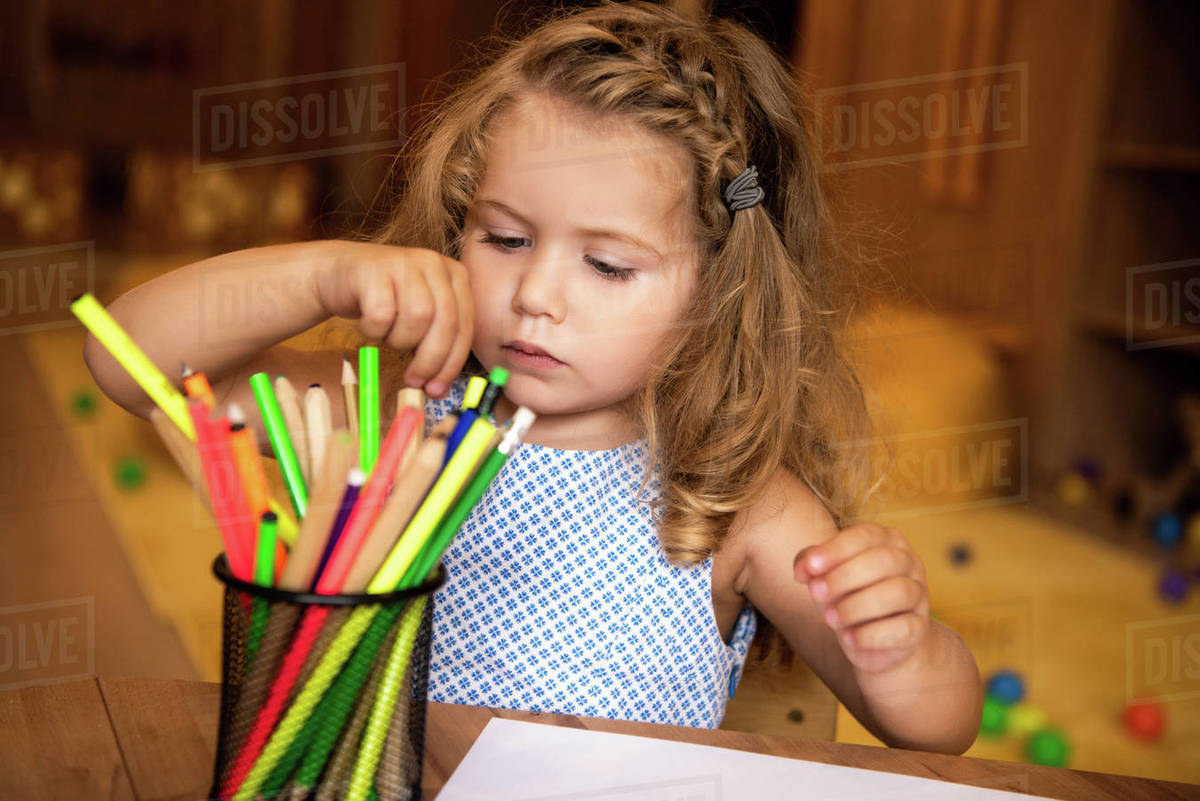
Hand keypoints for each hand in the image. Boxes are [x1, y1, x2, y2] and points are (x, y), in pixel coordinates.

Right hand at [310, 243, 474, 396]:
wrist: (337, 274)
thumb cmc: (384, 301)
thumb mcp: (418, 321)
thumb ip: (435, 348)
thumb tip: (439, 392)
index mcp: (455, 275)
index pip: (464, 326)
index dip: (452, 364)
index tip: (436, 390)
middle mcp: (434, 263)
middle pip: (445, 323)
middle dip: (430, 360)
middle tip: (413, 381)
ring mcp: (405, 262)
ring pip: (417, 319)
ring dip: (399, 340)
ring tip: (388, 337)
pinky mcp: (374, 269)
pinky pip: (381, 315)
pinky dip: (374, 330)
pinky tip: (368, 323)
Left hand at [794, 522, 930, 673]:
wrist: (873, 639)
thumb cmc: (847, 594)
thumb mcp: (826, 574)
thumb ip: (811, 563)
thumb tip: (803, 569)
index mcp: (886, 540)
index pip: (866, 535)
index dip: (837, 549)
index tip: (811, 567)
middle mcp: (909, 562)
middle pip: (884, 561)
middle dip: (845, 577)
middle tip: (816, 594)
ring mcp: (919, 594)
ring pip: (897, 593)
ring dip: (856, 606)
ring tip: (830, 619)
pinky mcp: (919, 627)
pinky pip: (903, 627)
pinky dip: (871, 635)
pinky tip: (849, 638)